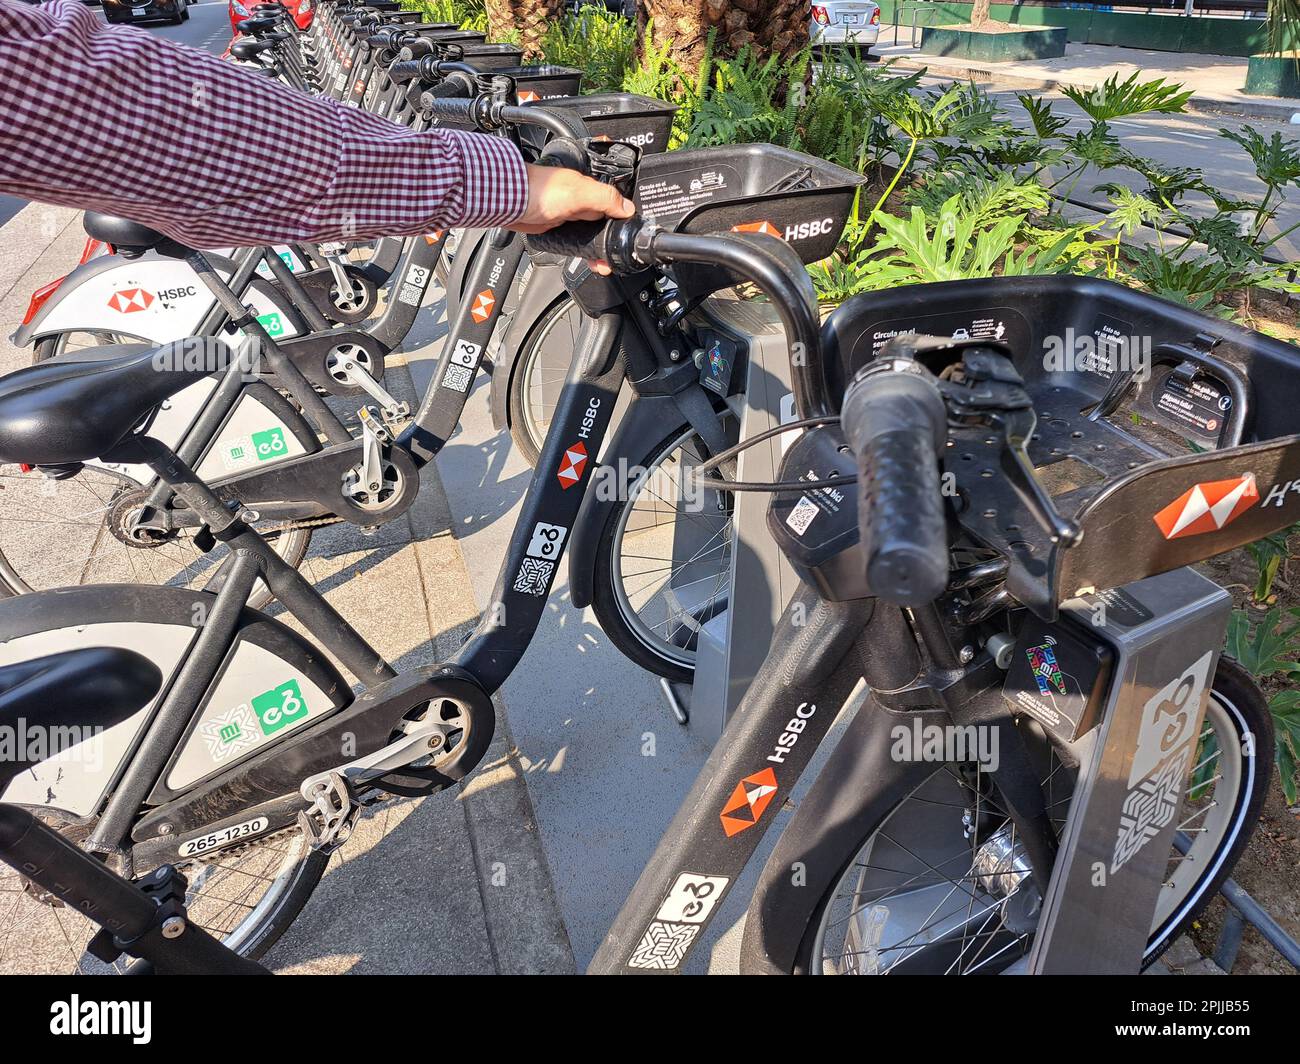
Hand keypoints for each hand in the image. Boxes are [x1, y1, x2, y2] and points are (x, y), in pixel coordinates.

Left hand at [509, 164, 635, 272]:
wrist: (511, 201)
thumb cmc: (540, 191)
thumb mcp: (579, 192)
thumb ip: (605, 198)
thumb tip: (628, 207)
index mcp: (589, 189)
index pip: (614, 205)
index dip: (622, 221)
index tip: (628, 238)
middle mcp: (581, 201)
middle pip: (603, 224)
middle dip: (610, 241)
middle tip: (613, 258)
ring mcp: (569, 215)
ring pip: (590, 235)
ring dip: (596, 250)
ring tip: (602, 265)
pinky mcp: (558, 228)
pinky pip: (576, 242)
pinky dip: (582, 251)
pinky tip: (586, 259)